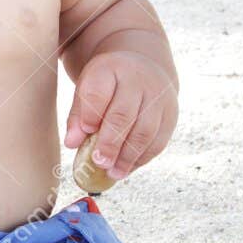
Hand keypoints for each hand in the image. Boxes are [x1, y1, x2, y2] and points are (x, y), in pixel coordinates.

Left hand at [63, 50, 177, 180]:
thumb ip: (78, 115)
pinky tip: (127, 169)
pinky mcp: (170, 114)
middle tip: (99, 162)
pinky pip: (158, 140)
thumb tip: (71, 143)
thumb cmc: (108, 85)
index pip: (99, 92)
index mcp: (110, 69)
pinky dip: (142, 158)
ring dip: (128, 156)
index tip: (85, 132)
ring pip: (145, 130)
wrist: (142, 69)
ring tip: (113, 173)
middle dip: (110, 142)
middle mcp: (137, 80)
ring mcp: (158, 97)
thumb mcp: (88, 89)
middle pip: (123, 114)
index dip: (91, 114)